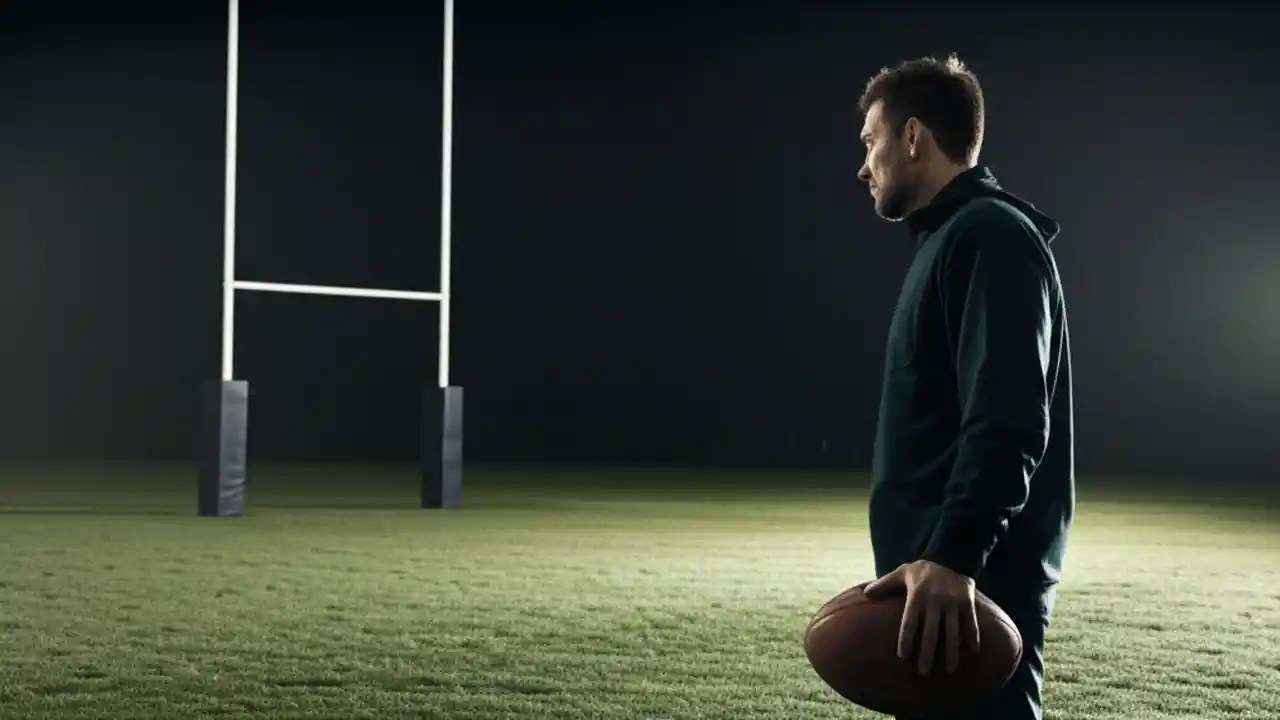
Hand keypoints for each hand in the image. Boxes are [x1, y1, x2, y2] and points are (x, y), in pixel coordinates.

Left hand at [863, 559, 980, 674]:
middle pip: (931, 631)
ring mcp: (953, 601)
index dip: (906, 639)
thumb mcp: (901, 573)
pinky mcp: (968, 600)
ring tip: (948, 669)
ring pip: (952, 630)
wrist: (949, 555)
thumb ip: (884, 585)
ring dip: (951, 651)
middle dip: (927, 652)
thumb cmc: (921, 571)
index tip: (903, 656)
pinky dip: (973, 634)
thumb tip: (864, 593)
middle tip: (923, 671)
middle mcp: (935, 600)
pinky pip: (971, 620)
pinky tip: (974, 651)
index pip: (909, 621)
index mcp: (917, 595)